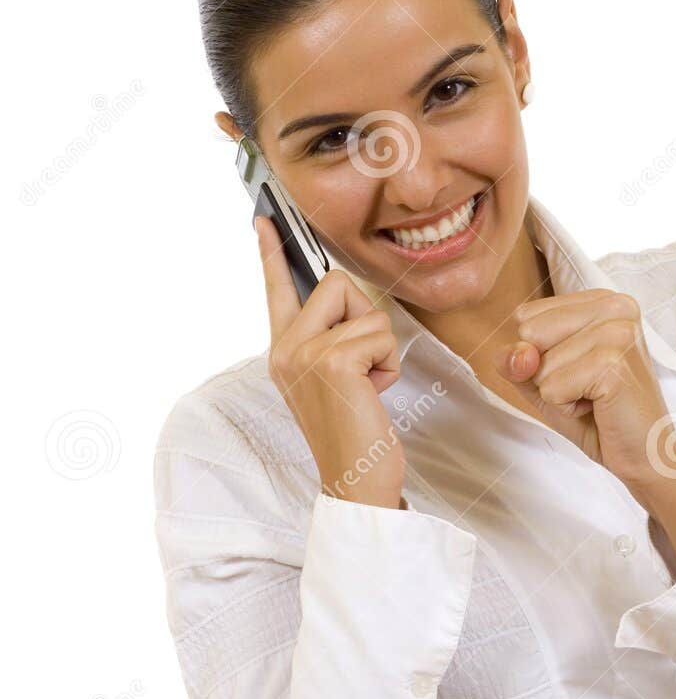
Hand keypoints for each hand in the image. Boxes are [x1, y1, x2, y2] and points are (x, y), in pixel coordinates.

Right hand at [255, 215, 404, 506]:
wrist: (355, 480)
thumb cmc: (353, 433)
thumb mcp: (331, 380)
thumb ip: (328, 340)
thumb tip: (346, 299)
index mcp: (282, 350)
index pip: (276, 289)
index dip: (270, 252)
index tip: (263, 219)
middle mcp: (285, 348)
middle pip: (335, 284)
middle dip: (365, 318)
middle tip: (362, 366)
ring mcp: (305, 353)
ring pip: (365, 311)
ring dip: (381, 347)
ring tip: (368, 386)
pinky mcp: (333, 361)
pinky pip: (380, 333)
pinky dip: (389, 363)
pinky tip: (374, 393)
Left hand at [492, 288, 675, 488]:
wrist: (644, 454)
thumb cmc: (598, 416)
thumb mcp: (546, 381)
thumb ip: (517, 361)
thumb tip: (515, 354)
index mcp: (601, 300)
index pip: (527, 316)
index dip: (539, 356)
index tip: (579, 372)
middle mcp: (614, 306)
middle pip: (530, 334)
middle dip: (547, 374)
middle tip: (588, 388)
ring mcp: (617, 333)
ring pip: (540, 364)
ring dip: (559, 395)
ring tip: (596, 399)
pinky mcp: (613, 364)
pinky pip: (552, 388)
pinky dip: (567, 408)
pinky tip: (599, 408)